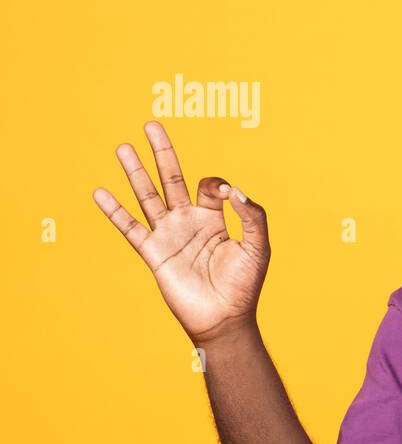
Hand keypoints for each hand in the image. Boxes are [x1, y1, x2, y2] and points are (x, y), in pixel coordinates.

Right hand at [92, 121, 270, 344]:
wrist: (225, 318)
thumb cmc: (245, 284)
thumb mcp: (258, 246)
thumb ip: (252, 216)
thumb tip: (235, 190)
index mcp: (215, 218)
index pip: (209, 186)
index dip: (217, 184)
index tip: (227, 194)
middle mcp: (189, 222)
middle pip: (172, 178)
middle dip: (162, 152)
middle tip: (151, 125)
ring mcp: (169, 236)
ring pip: (148, 197)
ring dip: (135, 172)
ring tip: (123, 147)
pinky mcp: (154, 253)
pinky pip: (131, 228)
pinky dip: (115, 211)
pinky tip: (101, 192)